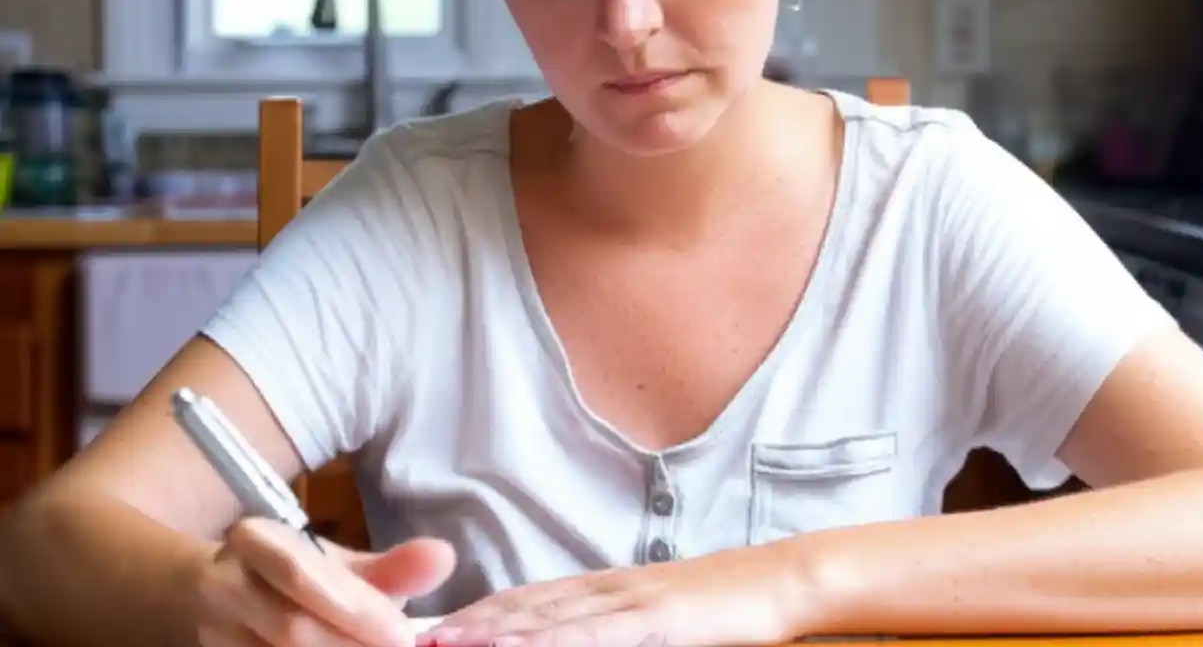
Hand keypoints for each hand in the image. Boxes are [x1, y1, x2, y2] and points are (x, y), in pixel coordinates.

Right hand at [187, 517, 455, 646]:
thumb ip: (389, 567)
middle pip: (291, 630)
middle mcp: (224, 586)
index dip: (357, 610)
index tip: (406, 637)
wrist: (199, 598)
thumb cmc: (284, 578)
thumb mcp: (333, 564)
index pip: (304, 576)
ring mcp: (210, 635)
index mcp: (256, 541)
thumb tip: (443, 557)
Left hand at [424, 541, 811, 646]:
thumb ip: (607, 627)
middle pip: (519, 607)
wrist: (777, 581)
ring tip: (441, 646)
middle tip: (405, 641)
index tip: (422, 634)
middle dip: (461, 627)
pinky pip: (596, 634)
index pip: (520, 602)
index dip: (469, 617)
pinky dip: (553, 642)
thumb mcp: (652, 619)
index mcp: (598, 590)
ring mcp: (628, 602)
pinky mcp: (657, 620)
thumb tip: (566, 640)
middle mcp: (601, 589)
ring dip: (491, 633)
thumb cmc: (717, 606)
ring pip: (547, 620)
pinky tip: (517, 646)